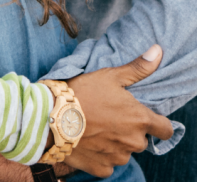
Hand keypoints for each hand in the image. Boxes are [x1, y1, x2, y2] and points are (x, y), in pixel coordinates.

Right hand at [65, 44, 172, 177]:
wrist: (52, 115)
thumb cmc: (82, 92)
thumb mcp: (110, 75)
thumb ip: (137, 68)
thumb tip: (158, 51)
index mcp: (139, 119)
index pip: (166, 129)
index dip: (158, 123)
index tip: (144, 116)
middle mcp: (133, 142)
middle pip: (141, 140)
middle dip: (129, 130)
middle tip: (109, 116)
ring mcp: (118, 157)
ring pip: (124, 151)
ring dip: (115, 143)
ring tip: (96, 127)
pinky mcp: (102, 167)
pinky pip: (108, 163)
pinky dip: (101, 155)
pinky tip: (88, 141)